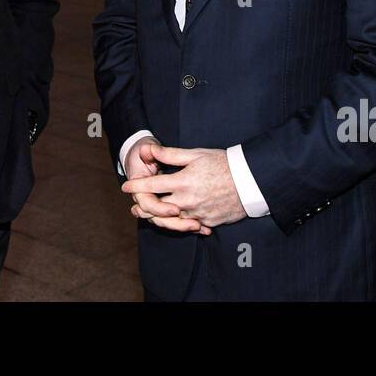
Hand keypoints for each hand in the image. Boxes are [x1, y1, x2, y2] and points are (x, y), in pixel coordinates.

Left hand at [121, 146, 246, 229]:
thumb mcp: (195, 154)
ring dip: (159, 217)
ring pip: (171, 221)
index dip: (136, 186)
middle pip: (157, 208)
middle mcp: (187, 201)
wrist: (250, 181)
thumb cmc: (223, 163)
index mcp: (182, 182)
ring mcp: (197, 214)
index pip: (152, 186)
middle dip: (143, 207)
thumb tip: (149, 149)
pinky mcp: (207, 222)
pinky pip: (189, 225)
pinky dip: (181, 223)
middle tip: (135, 205)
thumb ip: (170, 154)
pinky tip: (177, 219)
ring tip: (150, 214)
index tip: (125, 187)